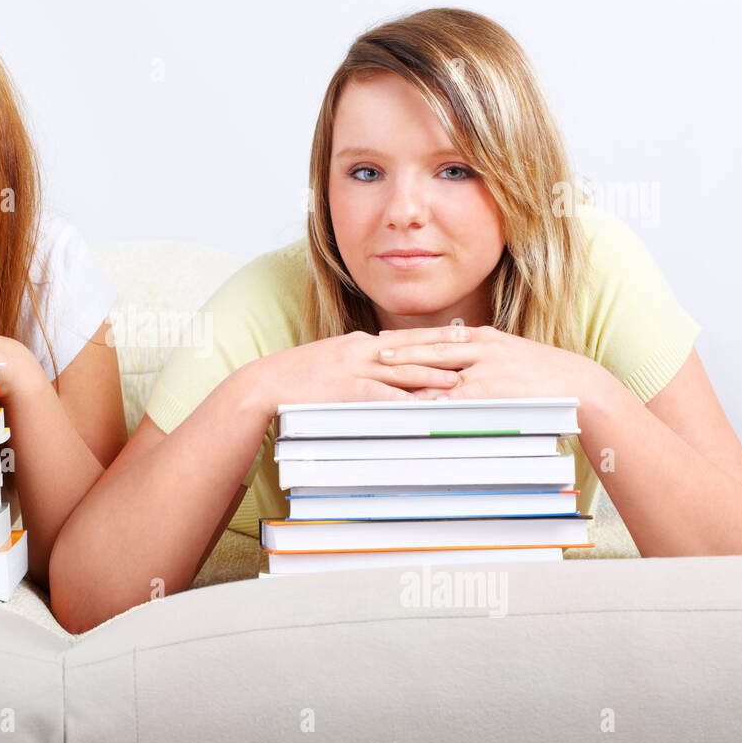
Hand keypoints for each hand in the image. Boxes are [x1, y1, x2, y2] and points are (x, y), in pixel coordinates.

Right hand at [242, 329, 466, 422]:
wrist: (265, 384)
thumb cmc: (297, 377)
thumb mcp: (333, 362)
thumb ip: (360, 364)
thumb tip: (384, 367)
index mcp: (360, 344)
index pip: (407, 339)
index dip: (437, 337)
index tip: (464, 336)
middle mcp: (361, 351)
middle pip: (411, 349)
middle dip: (445, 350)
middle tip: (476, 349)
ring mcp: (352, 369)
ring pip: (400, 371)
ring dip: (431, 376)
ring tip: (458, 380)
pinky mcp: (343, 389)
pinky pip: (378, 395)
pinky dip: (402, 400)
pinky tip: (420, 406)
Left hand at [374, 324, 601, 401]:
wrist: (577, 386)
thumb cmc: (542, 376)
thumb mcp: (508, 357)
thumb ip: (480, 359)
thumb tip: (453, 369)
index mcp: (484, 338)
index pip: (437, 335)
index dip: (407, 337)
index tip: (382, 338)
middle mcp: (483, 347)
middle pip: (431, 346)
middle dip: (400, 349)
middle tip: (371, 351)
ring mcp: (487, 367)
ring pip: (439, 366)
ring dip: (409, 369)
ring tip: (383, 372)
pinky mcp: (494, 388)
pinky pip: (456, 394)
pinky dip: (433, 397)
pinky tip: (414, 402)